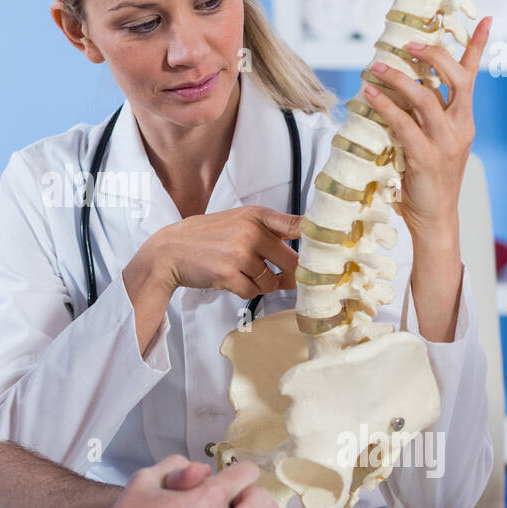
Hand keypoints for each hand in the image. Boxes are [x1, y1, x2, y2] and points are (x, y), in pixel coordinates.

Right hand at [138, 206, 302, 301]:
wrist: (170, 250)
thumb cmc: (207, 237)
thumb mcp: (238, 221)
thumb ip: (269, 230)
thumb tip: (304, 250)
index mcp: (256, 215)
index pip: (297, 225)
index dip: (318, 237)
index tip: (336, 245)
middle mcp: (251, 231)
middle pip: (292, 262)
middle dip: (288, 275)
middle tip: (279, 277)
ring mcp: (240, 253)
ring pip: (271, 281)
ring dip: (261, 284)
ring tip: (242, 274)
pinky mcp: (229, 274)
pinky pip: (253, 292)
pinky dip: (245, 291)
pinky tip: (231, 280)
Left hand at [362, 16, 490, 237]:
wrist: (436, 220)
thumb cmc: (429, 182)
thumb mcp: (433, 144)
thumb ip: (423, 119)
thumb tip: (398, 91)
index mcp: (465, 121)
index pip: (473, 77)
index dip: (477, 47)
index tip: (487, 19)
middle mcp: (460, 127)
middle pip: (456, 78)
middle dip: (433, 55)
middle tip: (409, 43)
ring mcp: (445, 142)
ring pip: (425, 98)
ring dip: (398, 78)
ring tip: (375, 68)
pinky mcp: (425, 157)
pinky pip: (404, 124)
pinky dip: (385, 106)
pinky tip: (369, 95)